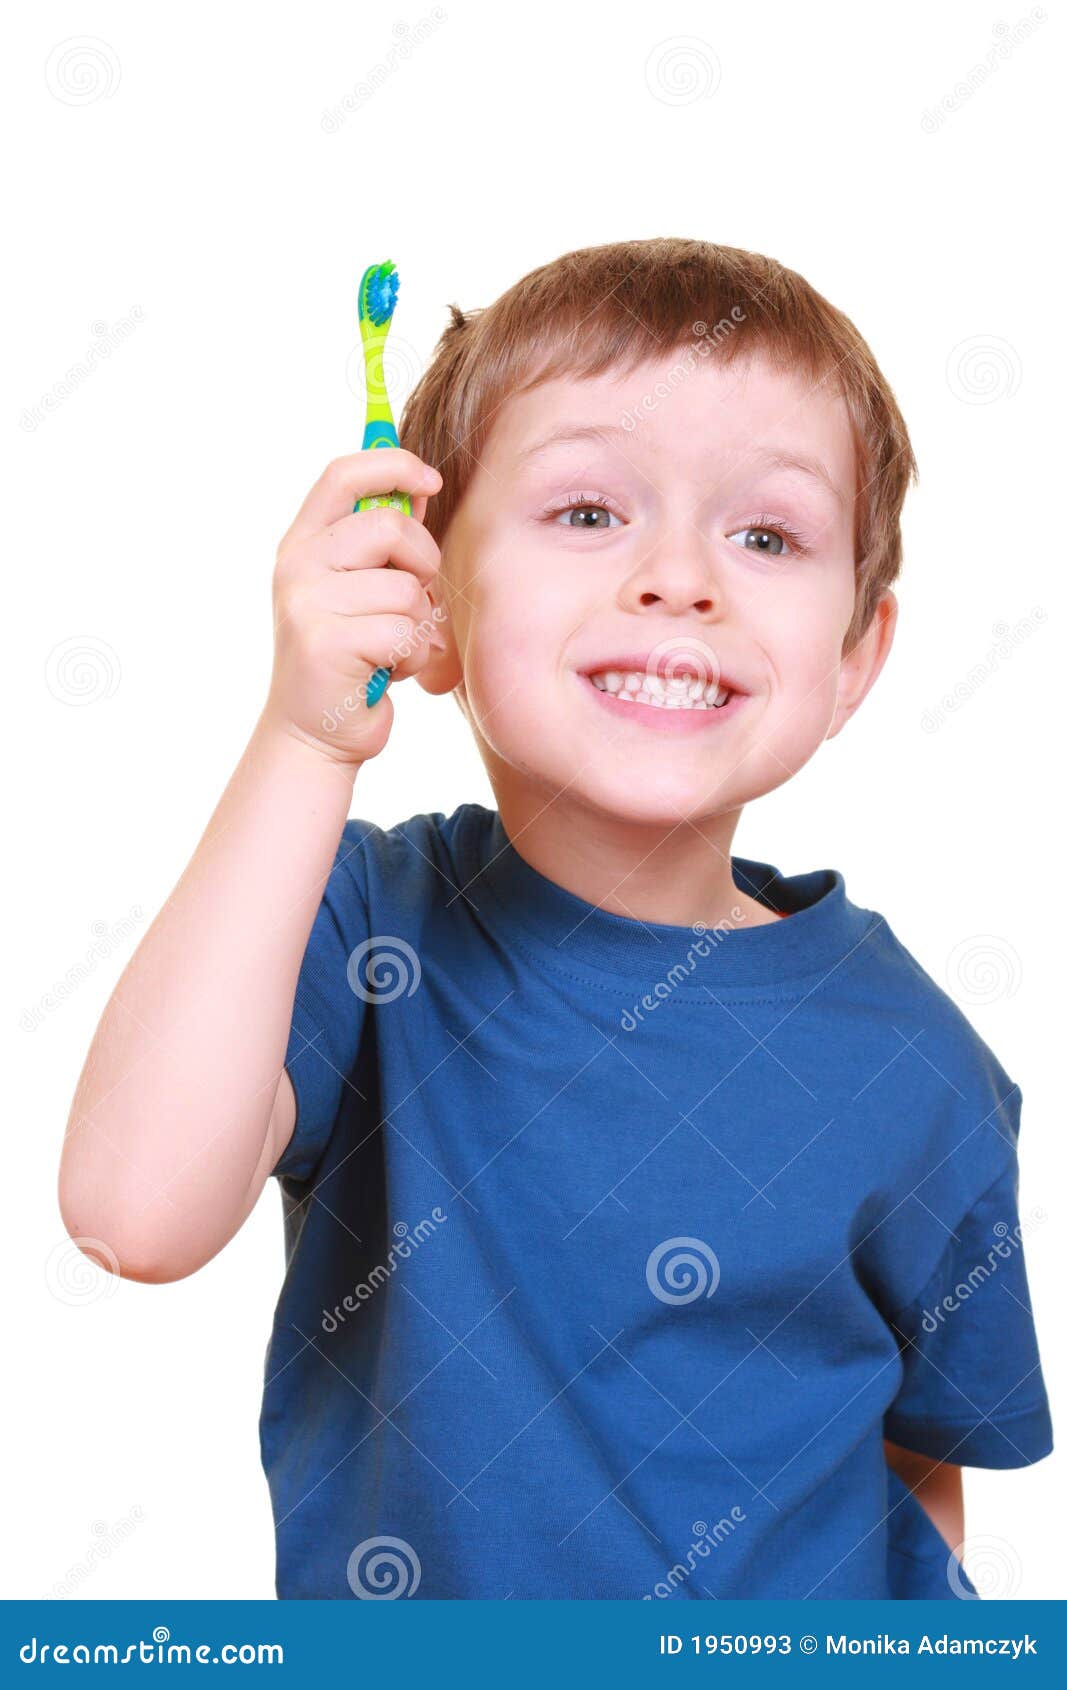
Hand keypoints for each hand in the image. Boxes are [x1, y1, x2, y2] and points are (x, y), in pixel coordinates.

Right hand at [264, 450, 443, 764]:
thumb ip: (384, 544)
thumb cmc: (353, 660)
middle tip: (413, 600)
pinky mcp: (326, 643)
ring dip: (419, 624)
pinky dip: (413, 657)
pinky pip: (405, 632)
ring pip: (406, 588)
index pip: (342, 475)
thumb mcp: (362, 591)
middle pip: (389, 527)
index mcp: (303, 543)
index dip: (393, 464)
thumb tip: (418, 487)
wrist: (313, 734)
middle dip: (423, 561)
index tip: (430, 479)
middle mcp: (297, 566)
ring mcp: (307, 603)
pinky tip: (389, 672)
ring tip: (391, 648)